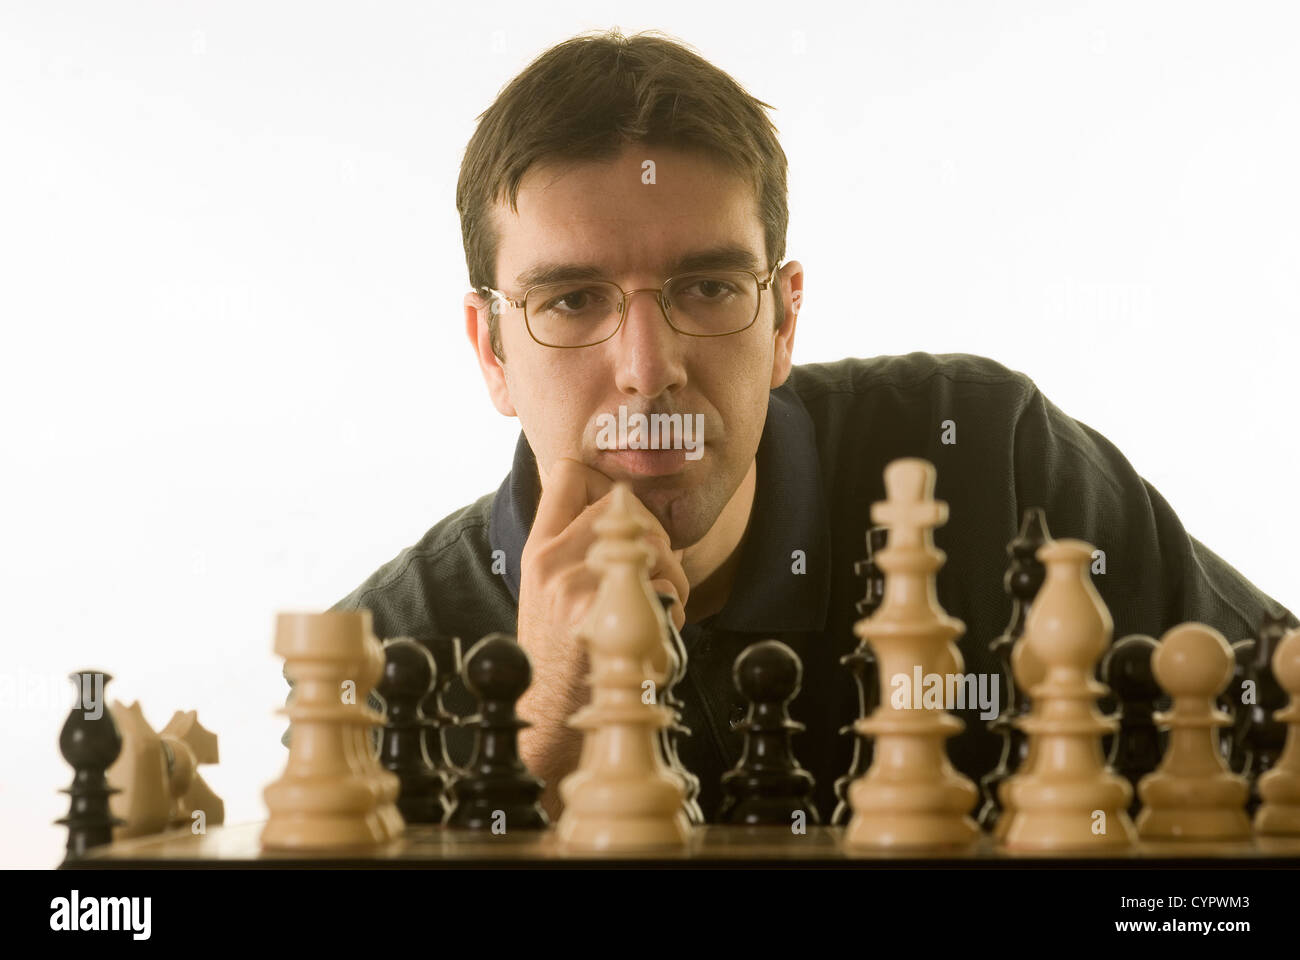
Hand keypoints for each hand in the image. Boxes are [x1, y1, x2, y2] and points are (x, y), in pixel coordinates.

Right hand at [515, 457, 688, 815]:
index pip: (570, 472)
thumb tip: (627, 507)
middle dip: (656, 532)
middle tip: (663, 570)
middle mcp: (550, 560)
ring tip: (670, 603)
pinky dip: (676, 605)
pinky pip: (661, 584)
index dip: (609, 486)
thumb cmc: (563, 659)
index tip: (628, 520)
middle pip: (622, 503)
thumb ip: (576, 551)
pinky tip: (666, 629)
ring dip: (674, 570)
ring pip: (649, 541)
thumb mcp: (550, 594)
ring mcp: (572, 585)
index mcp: (537, 550)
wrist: (550, 721)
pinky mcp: (599, 612)